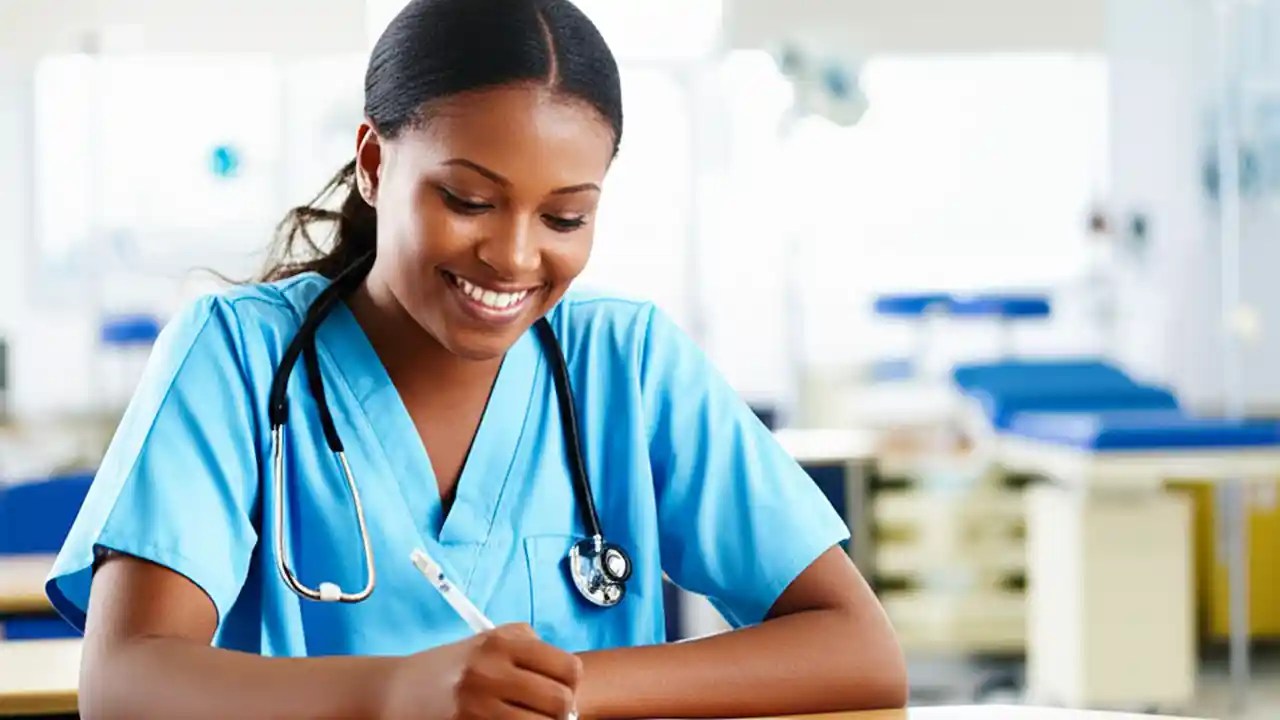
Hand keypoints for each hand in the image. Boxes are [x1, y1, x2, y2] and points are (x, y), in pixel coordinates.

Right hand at [382, 623, 582, 719]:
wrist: (399, 691)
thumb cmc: (453, 665)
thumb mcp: (488, 639)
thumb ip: (529, 644)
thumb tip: (569, 675)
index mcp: (500, 644)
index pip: (568, 667)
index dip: (571, 681)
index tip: (561, 686)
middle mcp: (490, 673)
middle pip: (560, 702)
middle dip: (560, 709)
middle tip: (548, 709)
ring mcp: (478, 708)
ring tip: (527, 716)